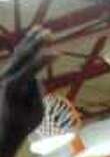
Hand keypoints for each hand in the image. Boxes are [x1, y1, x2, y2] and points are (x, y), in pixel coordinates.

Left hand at [0, 29, 47, 145]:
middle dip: (37, 43)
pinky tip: (35, 36)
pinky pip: (18, 56)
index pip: (30, 69)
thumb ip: (37, 94)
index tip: (58, 53)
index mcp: (12, 88)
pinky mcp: (7, 73)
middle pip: (22, 56)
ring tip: (44, 29)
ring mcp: (4, 73)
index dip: (44, 60)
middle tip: (50, 33)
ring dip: (32, 40)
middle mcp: (5, 77)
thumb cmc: (24, 124)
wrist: (5, 128)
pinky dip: (27, 46)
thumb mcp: (36, 113)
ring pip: (19, 52)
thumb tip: (36, 76)